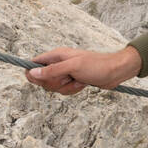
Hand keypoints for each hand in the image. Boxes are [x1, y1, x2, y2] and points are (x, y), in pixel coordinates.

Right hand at [24, 45, 142, 95]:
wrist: (115, 72)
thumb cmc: (97, 65)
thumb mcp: (73, 67)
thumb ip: (52, 70)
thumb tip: (32, 73)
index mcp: (57, 55)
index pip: (34, 64)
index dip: (33, 74)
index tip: (42, 80)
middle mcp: (59, 64)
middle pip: (42, 80)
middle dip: (55, 83)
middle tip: (68, 78)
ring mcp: (65, 73)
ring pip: (54, 87)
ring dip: (67, 87)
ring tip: (79, 80)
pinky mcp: (72, 81)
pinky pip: (64, 91)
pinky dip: (73, 90)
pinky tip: (82, 84)